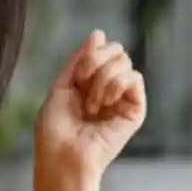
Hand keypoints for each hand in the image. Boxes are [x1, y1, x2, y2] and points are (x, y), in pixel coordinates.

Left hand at [34, 29, 146, 190]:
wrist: (63, 158)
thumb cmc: (55, 130)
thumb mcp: (62, 86)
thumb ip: (80, 60)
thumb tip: (99, 32)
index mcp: (92, 83)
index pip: (103, 49)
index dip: (90, 54)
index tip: (78, 76)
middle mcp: (110, 89)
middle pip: (117, 51)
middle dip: (96, 61)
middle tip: (84, 85)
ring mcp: (124, 99)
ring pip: (125, 62)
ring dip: (103, 79)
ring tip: (93, 105)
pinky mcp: (136, 110)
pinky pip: (134, 78)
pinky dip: (116, 85)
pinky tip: (105, 104)